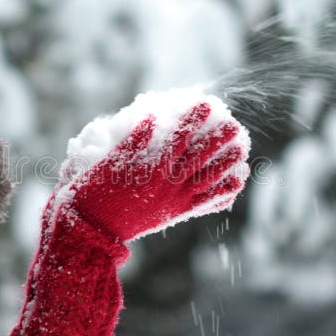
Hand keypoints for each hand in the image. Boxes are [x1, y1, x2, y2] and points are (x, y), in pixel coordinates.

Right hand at [61, 102, 248, 241]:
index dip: (194, 119)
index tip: (207, 105)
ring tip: (242, 151)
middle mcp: (168, 183)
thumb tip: (151, 118)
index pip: (179, 138)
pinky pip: (203, 203)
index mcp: (151, 167)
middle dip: (218, 139)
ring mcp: (174, 200)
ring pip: (207, 179)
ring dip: (226, 164)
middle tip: (234, 125)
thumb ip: (132, 141)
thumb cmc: (94, 193)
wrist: (93, 231)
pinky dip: (221, 194)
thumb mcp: (108, 163)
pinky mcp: (174, 213)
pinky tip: (234, 185)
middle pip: (200, 157)